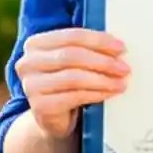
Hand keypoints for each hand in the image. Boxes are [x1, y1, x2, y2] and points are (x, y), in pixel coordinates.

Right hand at [14, 28, 129, 138]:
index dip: (98, 41)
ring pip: (74, 77)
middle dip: (103, 61)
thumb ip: (87, 49)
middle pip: (72, 56)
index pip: (71, 36)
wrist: (52, 116)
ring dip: (102, 79)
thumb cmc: (66, 83)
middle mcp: (28, 63)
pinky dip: (96, 94)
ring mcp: (31, 85)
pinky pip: (74, 97)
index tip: (121, 47)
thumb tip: (118, 47)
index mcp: (36, 44)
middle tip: (124, 67)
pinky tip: (109, 93)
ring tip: (121, 82)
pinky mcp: (40, 106)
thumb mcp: (73, 62)